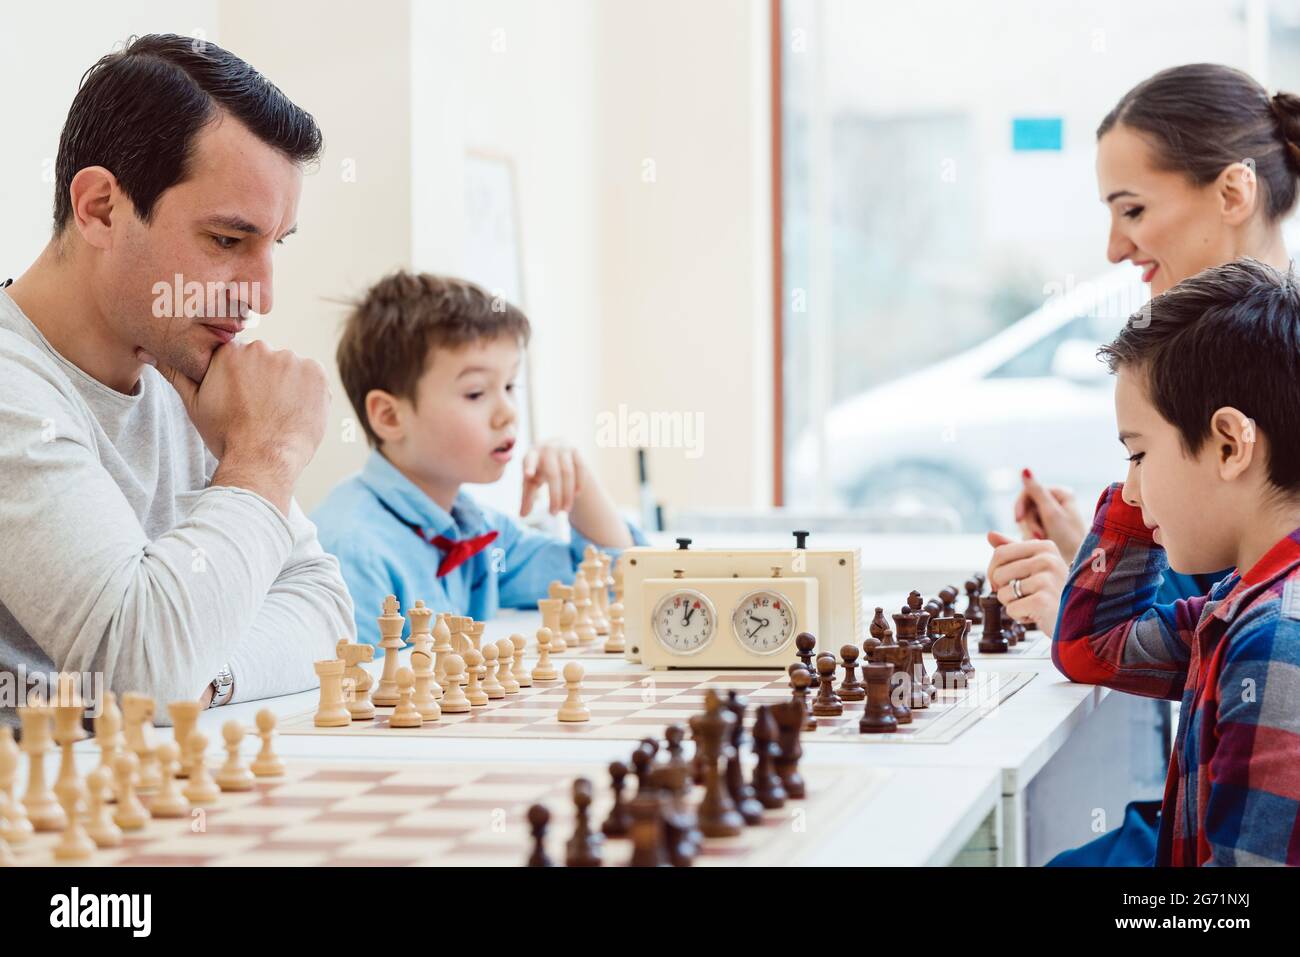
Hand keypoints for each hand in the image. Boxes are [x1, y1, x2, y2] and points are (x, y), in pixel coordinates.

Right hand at [143, 340, 328, 477]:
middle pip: (266, 361)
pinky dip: (308, 392)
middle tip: (261, 410)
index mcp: (230, 351)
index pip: (241, 357)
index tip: (245, 401)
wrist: (262, 460)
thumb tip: (145, 350)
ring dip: (287, 386)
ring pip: (290, 368)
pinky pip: (312, 376)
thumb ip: (175, 372)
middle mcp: (260, 348)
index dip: (244, 381)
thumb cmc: (226, 435)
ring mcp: (290, 359)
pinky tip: (295, 412)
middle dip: (265, 381)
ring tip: (278, 413)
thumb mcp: (194, 404)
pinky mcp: (315, 371)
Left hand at [520, 442, 585, 516]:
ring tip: (565, 510)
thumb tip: (522, 516)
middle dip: (555, 496)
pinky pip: (580, 469)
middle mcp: (547, 448)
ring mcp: (563, 448)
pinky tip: (576, 496)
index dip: (529, 466)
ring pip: (568, 473)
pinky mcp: (575, 451)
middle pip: (553, 473)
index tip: (528, 476)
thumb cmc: (538, 470)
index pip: (529, 460)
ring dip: (568, 493)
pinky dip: (579, 483)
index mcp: (531, 454)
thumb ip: (527, 497)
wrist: (555, 450)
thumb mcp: (530, 482)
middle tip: (554, 514)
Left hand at [985, 531, 1067, 635]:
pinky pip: (1011, 609)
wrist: (1078, 621)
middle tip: (1023, 595)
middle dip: (1002, 589)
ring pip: (1002, 593)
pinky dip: (1019, 616)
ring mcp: (1046, 580)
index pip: (999, 553)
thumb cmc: (1054, 592)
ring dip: (1012, 604)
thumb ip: (1013, 549)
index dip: (993, 571)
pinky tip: (1037, 614)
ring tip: (1033, 604)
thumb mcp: (1036, 566)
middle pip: (997, 573)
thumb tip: (990, 534)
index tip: (1004, 582)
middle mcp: (1047, 560)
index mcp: (1045, 547)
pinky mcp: (1042, 602)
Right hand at [1014, 468, 1085, 559]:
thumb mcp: (1051, 514)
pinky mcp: (1046, 528)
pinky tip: (1039, 544)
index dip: (1021, 504)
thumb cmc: (1069, 540)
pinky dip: (1032, 537)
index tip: (1018, 519)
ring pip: (1026, 519)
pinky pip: (1029, 529)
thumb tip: (1025, 469)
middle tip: (1037, 537)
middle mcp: (1056, 502)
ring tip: (1041, 542)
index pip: (1030, 490)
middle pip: (1027, 506)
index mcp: (1061, 494)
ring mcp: (1051, 516)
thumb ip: (1036, 491)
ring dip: (1030, 531)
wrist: (1078, 565)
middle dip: (1029, 522)